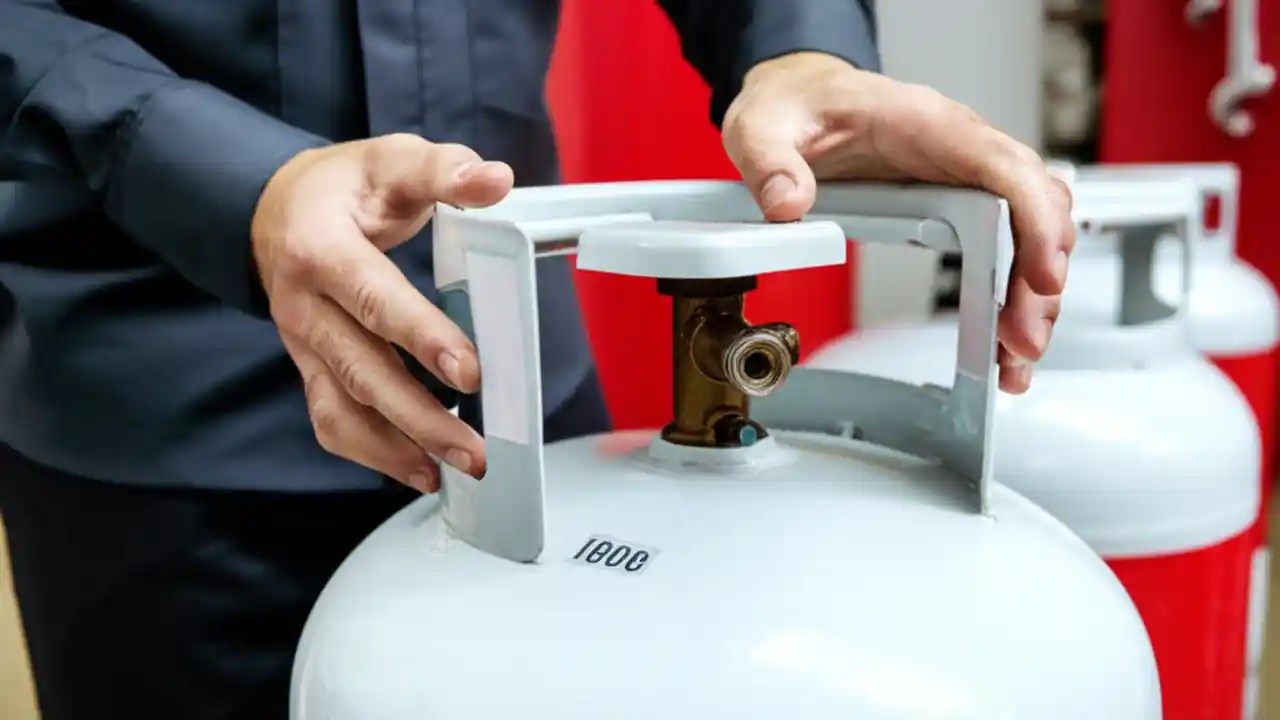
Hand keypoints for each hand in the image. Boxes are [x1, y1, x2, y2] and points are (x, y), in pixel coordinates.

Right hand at [251, 133, 513, 491]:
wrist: (273, 210)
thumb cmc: (343, 187)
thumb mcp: (389, 160)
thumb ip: (443, 171)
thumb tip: (496, 180)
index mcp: (321, 249)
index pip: (374, 299)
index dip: (421, 337)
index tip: (469, 372)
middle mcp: (303, 305)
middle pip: (361, 370)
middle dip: (419, 417)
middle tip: (473, 449)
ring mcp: (302, 344)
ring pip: (342, 408)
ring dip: (398, 448)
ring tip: (452, 471)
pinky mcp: (310, 368)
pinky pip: (333, 421)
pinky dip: (374, 452)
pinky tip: (419, 469)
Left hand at [722, 53, 1074, 392]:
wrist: (797, 94)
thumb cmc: (793, 103)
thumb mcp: (761, 126)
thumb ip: (769, 163)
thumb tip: (786, 204)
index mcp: (922, 121)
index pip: (1002, 166)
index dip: (1033, 220)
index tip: (1040, 275)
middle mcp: (958, 145)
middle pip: (1031, 206)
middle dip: (1037, 278)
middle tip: (1020, 342)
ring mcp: (963, 173)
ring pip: (1028, 229)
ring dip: (1032, 295)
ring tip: (1015, 356)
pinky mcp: (958, 199)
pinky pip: (1005, 241)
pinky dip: (1012, 291)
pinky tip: (1002, 339)